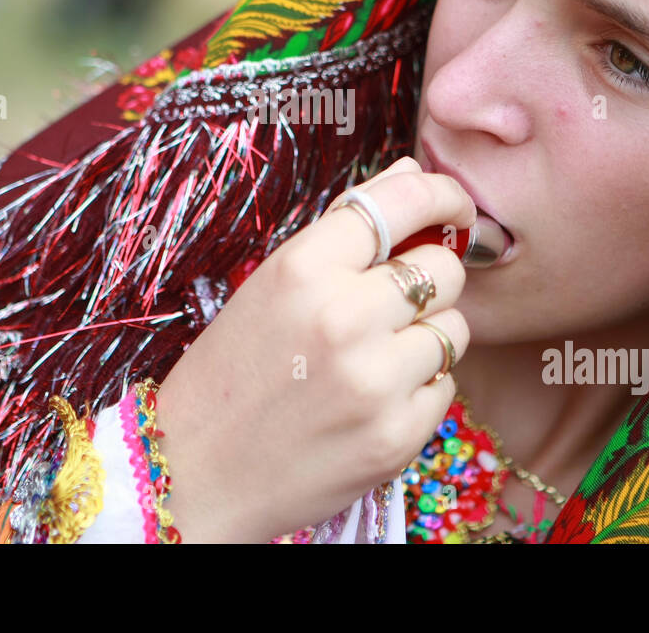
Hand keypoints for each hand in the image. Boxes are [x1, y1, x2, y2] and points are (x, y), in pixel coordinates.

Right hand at [156, 155, 474, 541]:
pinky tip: (372, 397)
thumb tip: (411, 174)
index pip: (404, 201)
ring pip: (454, 328)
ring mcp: (375, 381)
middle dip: (430, 276)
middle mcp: (344, 318)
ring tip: (375, 355)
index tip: (455, 205)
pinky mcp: (397, 436)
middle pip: (444, 268)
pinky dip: (420, 387)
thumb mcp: (272, 284)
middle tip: (393, 300)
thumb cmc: (231, 371)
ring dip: (426, 336)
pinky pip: (447, 386)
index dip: (443, 195)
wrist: (193, 473)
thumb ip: (344, 229)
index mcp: (304, 267)